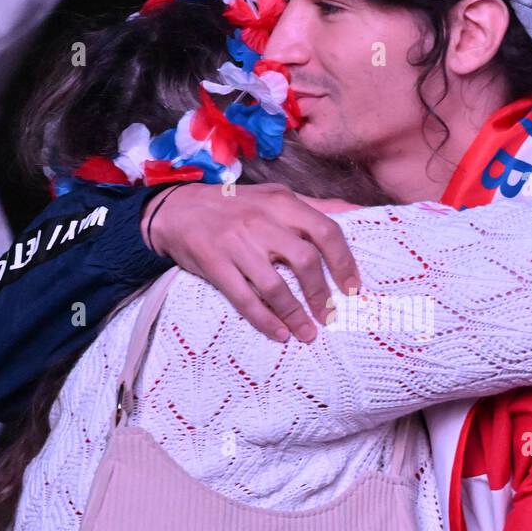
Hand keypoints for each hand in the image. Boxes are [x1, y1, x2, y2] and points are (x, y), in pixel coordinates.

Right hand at [141, 183, 360, 342]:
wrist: (176, 209)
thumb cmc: (234, 206)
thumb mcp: (274, 196)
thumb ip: (313, 206)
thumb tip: (355, 211)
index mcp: (282, 203)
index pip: (325, 230)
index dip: (343, 262)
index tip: (352, 288)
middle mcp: (261, 220)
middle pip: (305, 260)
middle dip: (321, 294)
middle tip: (330, 316)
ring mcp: (236, 243)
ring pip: (275, 286)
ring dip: (296, 315)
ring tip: (308, 333)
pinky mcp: (214, 263)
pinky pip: (244, 298)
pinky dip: (264, 320)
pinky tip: (279, 333)